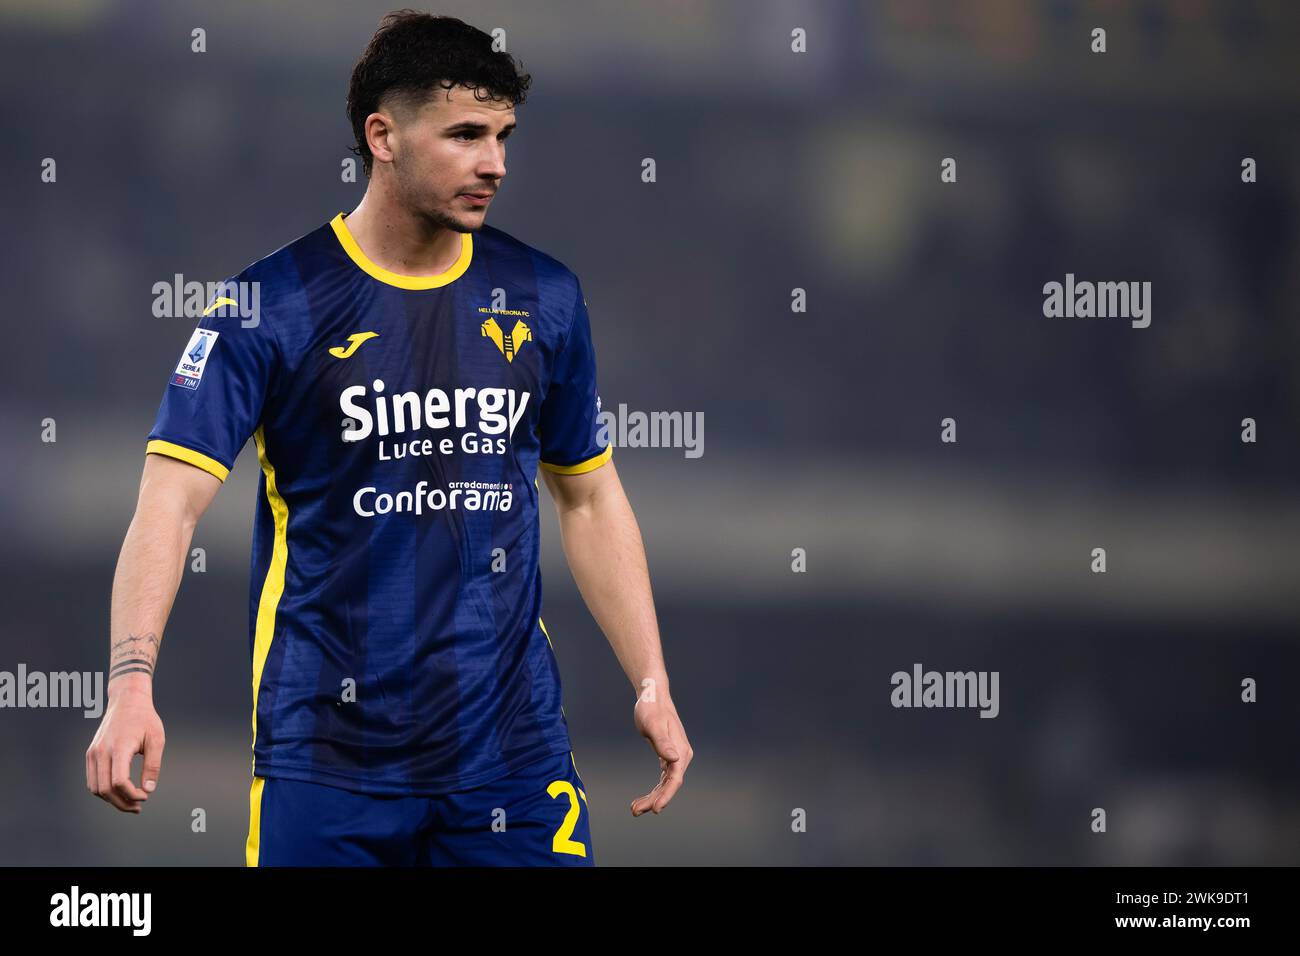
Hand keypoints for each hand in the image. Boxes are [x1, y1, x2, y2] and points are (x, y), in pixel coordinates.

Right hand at [85, 686, 164, 812]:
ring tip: (130, 803)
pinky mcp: (90, 754)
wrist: (127, 701)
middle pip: (105, 789)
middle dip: (121, 803)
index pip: (119, 781)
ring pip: (95, 788)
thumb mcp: (156, 739)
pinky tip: (120, 793)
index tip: (145, 796)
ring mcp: (92, 753)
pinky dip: (104, 791)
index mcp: (119, 747)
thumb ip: (153, 765)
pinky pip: (93, 780)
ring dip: (111, 800)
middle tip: (138, 807)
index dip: (131, 794)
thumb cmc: (145, 719)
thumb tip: (148, 790)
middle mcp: (101, 752)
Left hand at [630, 688, 691, 815]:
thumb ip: (662, 743)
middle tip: (634, 811)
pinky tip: (643, 799)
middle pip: (670, 785)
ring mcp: (675, 757)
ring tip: (634, 808)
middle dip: (654, 800)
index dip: (666, 796)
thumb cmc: (651, 708)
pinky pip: (663, 778)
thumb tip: (674, 759)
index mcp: (681, 751)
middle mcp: (681, 756)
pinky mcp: (667, 756)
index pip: (675, 779)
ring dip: (653, 797)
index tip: (655, 809)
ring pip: (666, 784)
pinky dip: (654, 789)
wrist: (652, 696)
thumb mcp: (653, 725)